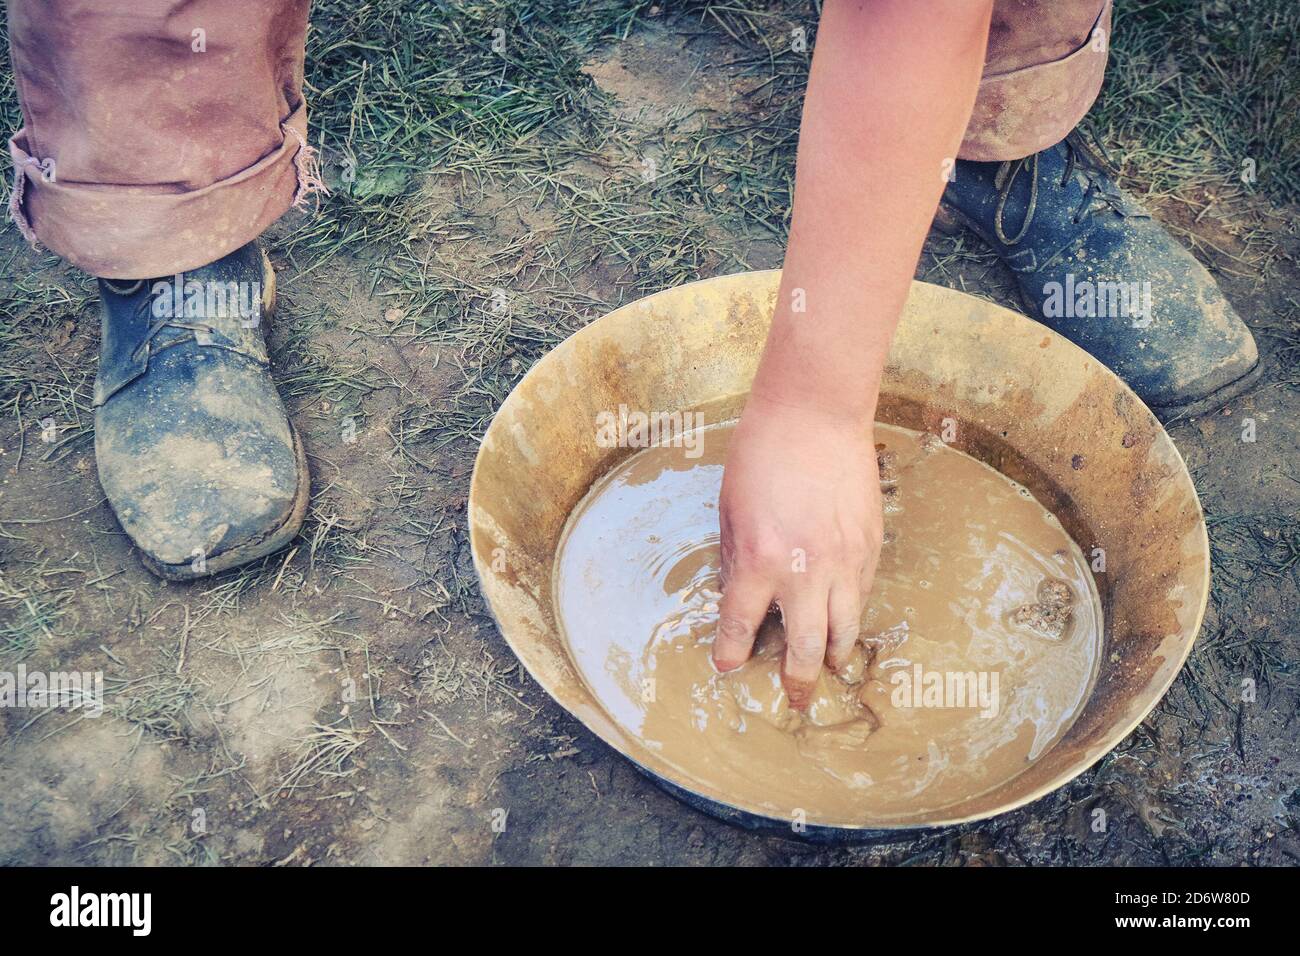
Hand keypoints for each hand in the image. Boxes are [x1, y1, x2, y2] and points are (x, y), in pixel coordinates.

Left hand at [712, 393, 883, 707]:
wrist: (815, 414)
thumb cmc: (761, 455)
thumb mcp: (730, 512)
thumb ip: (736, 562)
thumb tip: (742, 601)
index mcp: (760, 561)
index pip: (740, 626)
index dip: (730, 653)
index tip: (726, 665)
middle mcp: (805, 571)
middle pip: (806, 650)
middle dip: (798, 683)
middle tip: (795, 699)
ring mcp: (844, 561)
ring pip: (845, 630)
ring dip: (833, 655)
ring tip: (827, 667)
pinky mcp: (870, 547)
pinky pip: (862, 595)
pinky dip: (850, 614)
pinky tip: (842, 618)